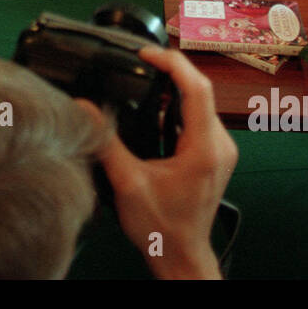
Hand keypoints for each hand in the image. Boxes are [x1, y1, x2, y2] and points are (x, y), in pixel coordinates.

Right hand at [84, 45, 237, 279]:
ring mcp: (220, 150)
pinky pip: (200, 118)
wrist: (181, 254)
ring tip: (145, 83)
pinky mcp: (215, 154)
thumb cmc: (162, 228)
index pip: (197, 88)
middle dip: (171, 72)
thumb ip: (107, 144)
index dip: (172, 64)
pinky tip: (156, 112)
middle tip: (141, 63)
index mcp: (203, 149)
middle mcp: (219, 145)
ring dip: (174, 90)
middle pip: (200, 90)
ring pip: (201, 103)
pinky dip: (178, 108)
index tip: (147, 54)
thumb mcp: (127, 183)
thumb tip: (86, 111)